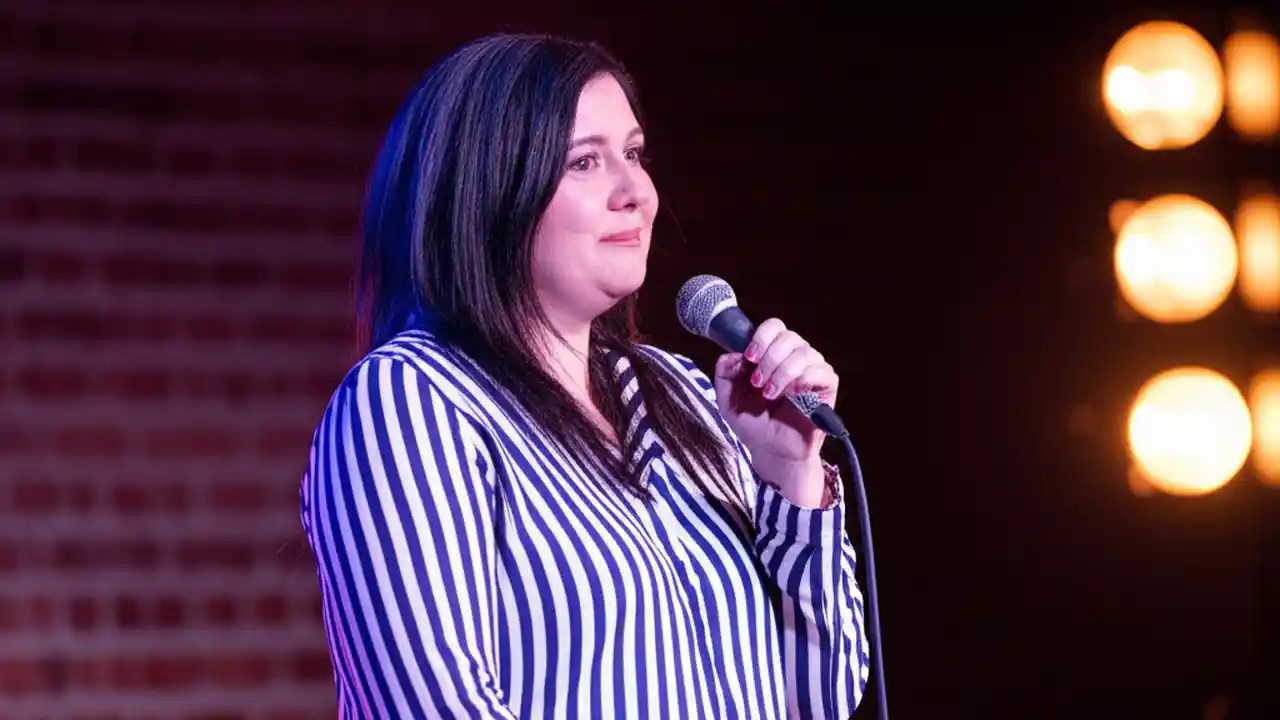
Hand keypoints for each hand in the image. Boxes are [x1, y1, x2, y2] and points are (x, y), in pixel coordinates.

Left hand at [712, 318, 838, 471]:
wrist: (771, 451)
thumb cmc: (753, 423)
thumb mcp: (727, 399)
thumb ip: (724, 373)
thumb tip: (734, 354)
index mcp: (772, 354)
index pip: (774, 327)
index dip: (761, 338)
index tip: (749, 358)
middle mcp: (795, 357)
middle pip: (789, 336)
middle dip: (769, 358)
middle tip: (757, 382)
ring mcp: (812, 370)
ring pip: (804, 352)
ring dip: (782, 372)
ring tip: (770, 394)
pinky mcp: (827, 386)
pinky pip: (821, 370)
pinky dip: (802, 379)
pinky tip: (791, 394)